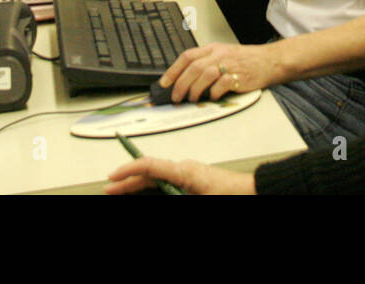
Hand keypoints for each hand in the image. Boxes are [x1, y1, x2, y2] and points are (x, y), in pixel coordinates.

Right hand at [106, 157, 255, 194]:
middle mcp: (184, 169)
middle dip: (127, 182)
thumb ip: (175, 197)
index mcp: (184, 171)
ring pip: (156, 179)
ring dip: (138, 186)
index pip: (149, 166)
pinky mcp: (192, 181)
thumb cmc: (233, 193)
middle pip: (149, 174)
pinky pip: (166, 183)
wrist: (255, 191)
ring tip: (121, 192)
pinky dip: (152, 188)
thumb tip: (155, 196)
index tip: (112, 177)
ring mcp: (188, 174)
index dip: (128, 170)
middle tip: (109, 189)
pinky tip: (143, 194)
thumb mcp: (200, 199)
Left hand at [160, 42, 281, 100]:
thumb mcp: (223, 54)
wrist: (269, 61)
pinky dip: (213, 92)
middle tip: (176, 97)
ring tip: (192, 99)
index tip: (164, 83)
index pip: (187, 56)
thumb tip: (185, 79)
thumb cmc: (245, 60)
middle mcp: (219, 54)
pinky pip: (222, 84)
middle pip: (193, 67)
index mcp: (212, 48)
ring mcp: (229, 64)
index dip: (173, 70)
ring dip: (195, 89)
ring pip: (205, 74)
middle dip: (180, 84)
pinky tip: (212, 97)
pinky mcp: (239, 76)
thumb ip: (206, 62)